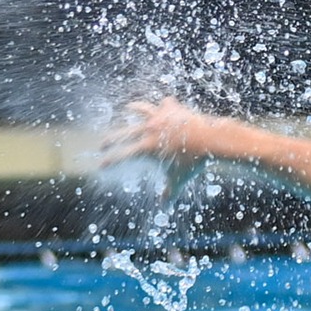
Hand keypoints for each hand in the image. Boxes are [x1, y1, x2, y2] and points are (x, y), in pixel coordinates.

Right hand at [103, 96, 224, 199]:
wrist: (209, 140)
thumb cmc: (193, 162)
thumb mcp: (179, 179)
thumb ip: (169, 192)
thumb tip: (164, 207)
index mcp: (146, 149)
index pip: (122, 156)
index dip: (110, 161)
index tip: (101, 166)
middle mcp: (148, 131)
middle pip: (123, 134)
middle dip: (111, 140)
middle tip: (103, 144)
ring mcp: (159, 117)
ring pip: (141, 109)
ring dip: (134, 109)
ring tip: (128, 108)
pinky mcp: (172, 108)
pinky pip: (166, 103)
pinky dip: (165, 105)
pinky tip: (166, 104)